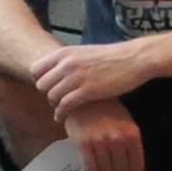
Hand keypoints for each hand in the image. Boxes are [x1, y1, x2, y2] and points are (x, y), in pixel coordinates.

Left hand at [30, 40, 155, 118]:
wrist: (135, 58)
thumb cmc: (113, 57)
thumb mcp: (85, 52)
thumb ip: (69, 60)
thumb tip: (57, 70)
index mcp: (65, 53)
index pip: (36, 69)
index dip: (40, 80)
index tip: (48, 88)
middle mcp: (67, 64)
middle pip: (41, 84)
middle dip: (47, 94)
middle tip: (55, 101)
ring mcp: (76, 77)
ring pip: (52, 96)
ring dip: (54, 106)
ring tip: (59, 110)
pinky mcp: (87, 91)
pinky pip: (64, 106)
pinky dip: (61, 114)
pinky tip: (62, 118)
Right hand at [58, 94, 147, 170]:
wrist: (83, 97)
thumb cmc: (104, 109)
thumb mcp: (124, 122)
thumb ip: (129, 142)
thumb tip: (130, 165)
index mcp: (131, 134)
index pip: (136, 164)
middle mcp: (117, 138)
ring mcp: (100, 141)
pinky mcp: (83, 143)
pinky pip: (89, 168)